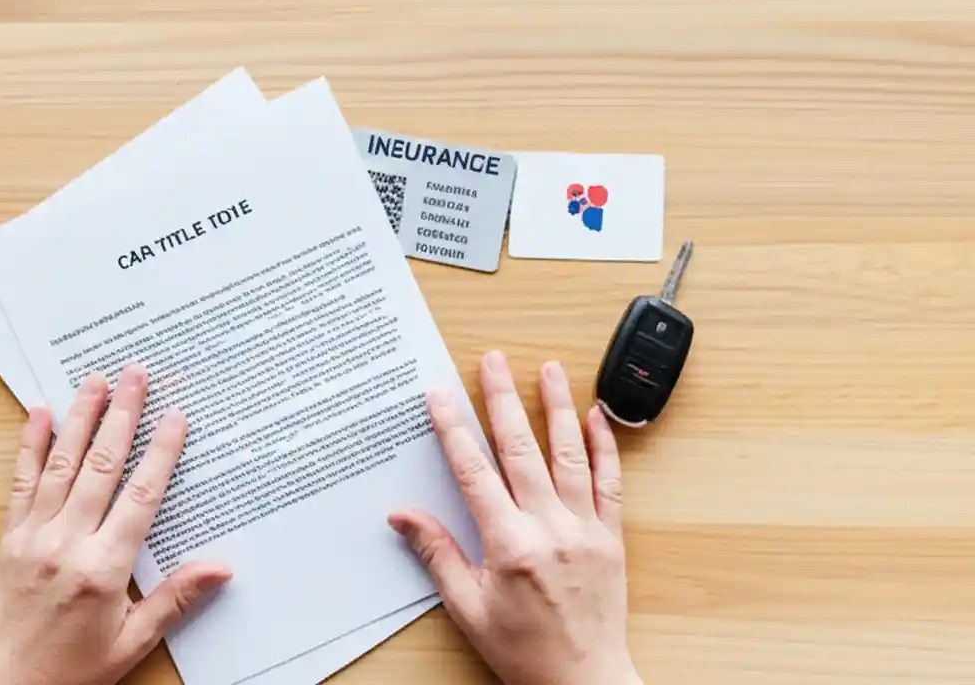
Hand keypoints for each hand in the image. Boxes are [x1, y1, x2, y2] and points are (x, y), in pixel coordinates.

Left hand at [0, 366, 231, 684]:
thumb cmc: (72, 670)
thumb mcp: (133, 641)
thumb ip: (176, 598)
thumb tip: (222, 568)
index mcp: (103, 569)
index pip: (140, 497)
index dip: (161, 452)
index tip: (176, 417)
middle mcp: (66, 544)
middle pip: (101, 466)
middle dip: (122, 415)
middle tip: (137, 374)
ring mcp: (34, 537)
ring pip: (61, 464)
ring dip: (80, 417)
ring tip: (96, 379)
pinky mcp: (10, 539)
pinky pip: (21, 483)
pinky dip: (29, 445)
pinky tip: (38, 414)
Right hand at [389, 353, 639, 684]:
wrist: (583, 680)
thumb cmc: (523, 650)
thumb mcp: (468, 607)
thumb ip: (437, 554)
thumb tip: (402, 516)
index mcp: (510, 545)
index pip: (475, 472)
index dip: (454, 429)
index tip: (441, 395)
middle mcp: (550, 529)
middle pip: (521, 450)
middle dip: (502, 400)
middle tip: (492, 362)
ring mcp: (585, 530)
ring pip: (569, 456)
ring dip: (556, 408)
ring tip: (547, 369)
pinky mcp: (611, 538)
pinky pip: (611, 483)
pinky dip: (604, 446)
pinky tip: (595, 415)